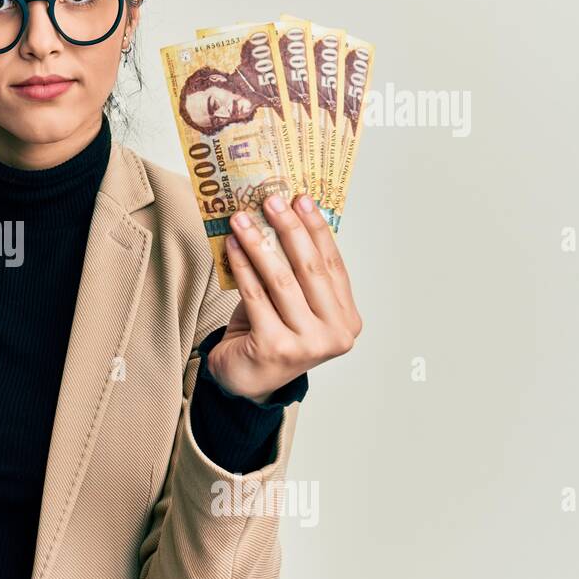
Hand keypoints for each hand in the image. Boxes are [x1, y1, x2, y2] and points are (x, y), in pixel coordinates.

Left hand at [209, 193, 361, 402]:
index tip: (301, 199)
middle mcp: (334, 335)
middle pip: (310, 269)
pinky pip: (256, 296)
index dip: (317, 229)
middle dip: (289, 229)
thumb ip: (297, 273)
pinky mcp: (275, 347)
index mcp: (347, 320)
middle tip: (271, 200)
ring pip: (282, 281)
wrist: (246, 379)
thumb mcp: (292, 304)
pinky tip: (231, 246)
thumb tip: (283, 218)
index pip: (332, 265)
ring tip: (242, 219)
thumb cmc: (270, 334)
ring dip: (259, 244)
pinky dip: (242, 266)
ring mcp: (307, 344)